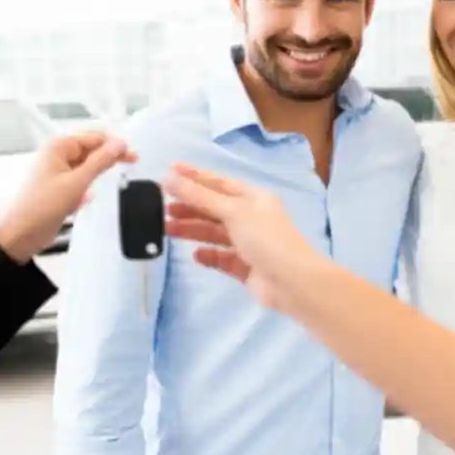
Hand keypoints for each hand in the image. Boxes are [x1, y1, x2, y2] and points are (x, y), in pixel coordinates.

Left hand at [0, 133, 134, 262]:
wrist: (20, 233)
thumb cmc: (45, 205)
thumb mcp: (77, 182)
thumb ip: (100, 161)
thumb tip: (120, 144)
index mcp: (59, 146)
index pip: (94, 137)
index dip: (115, 144)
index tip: (134, 155)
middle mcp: (57, 154)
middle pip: (90, 149)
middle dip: (108, 157)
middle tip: (133, 163)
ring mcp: (56, 171)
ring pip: (85, 166)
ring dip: (97, 173)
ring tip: (114, 180)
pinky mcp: (57, 188)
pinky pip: (78, 181)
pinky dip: (86, 187)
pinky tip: (88, 198)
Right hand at [162, 163, 326, 310]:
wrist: (292, 281)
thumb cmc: (265, 238)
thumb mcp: (233, 211)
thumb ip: (200, 196)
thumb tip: (170, 177)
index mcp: (253, 198)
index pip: (218, 183)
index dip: (194, 177)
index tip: (168, 172)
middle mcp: (251, 218)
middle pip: (214, 209)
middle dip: (189, 207)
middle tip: (162, 208)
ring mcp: (249, 244)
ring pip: (215, 233)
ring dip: (193, 230)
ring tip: (167, 229)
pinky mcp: (246, 267)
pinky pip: (222, 258)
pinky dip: (209, 255)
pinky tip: (196, 255)